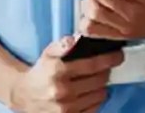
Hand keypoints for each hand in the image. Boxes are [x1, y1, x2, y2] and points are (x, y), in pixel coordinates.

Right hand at [7, 36, 122, 112]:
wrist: (24, 96)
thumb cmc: (41, 72)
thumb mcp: (48, 53)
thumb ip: (62, 44)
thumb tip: (76, 39)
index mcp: (58, 71)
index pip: (92, 64)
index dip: (110, 58)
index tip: (119, 55)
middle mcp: (63, 90)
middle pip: (100, 80)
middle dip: (106, 72)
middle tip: (105, 68)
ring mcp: (67, 107)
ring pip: (100, 94)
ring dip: (102, 86)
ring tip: (96, 81)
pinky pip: (95, 108)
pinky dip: (96, 100)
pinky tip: (90, 93)